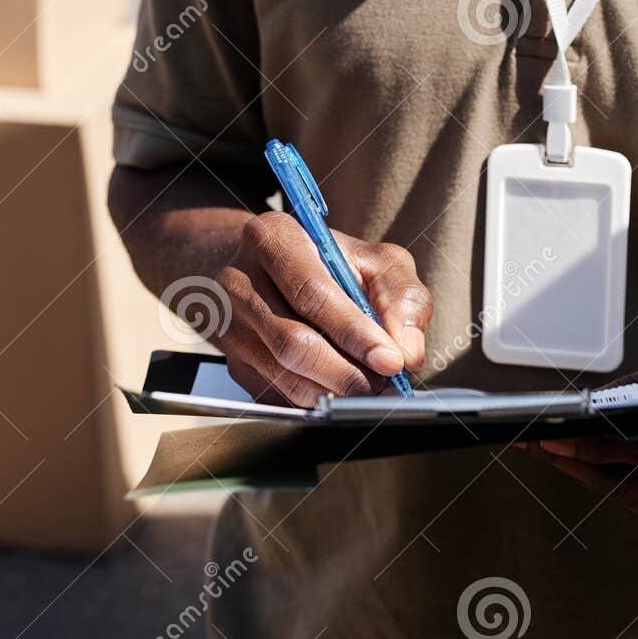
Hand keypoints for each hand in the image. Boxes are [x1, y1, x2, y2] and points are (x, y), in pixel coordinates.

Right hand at [208, 211, 432, 406]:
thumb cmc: (332, 265)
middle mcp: (238, 280)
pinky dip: (316, 401)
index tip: (390, 360)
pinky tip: (341, 391)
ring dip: (334, 392)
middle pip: (293, 342)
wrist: (276, 273)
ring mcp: (229, 325)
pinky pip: (276, 395)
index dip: (354, 332)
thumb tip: (408, 351)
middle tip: (385, 386)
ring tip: (371, 391)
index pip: (311, 293)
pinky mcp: (232, 362)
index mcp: (272, 238)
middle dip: (347, 373)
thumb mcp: (375, 261)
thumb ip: (401, 297)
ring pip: (283, 375)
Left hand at [527, 338, 637, 530]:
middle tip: (529, 442)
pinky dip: (609, 481)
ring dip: (583, 472)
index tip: (552, 436)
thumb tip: (600, 401)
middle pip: (631, 482)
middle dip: (574, 461)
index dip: (598, 447)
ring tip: (542, 449)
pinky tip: (579, 461)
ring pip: (629, 496)